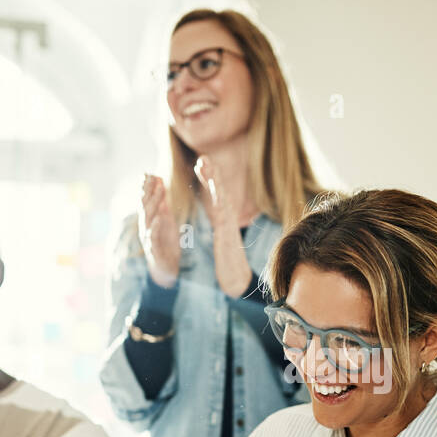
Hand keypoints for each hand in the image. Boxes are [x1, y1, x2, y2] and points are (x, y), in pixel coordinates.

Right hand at [140, 173, 181, 287]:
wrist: (166, 268)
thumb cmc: (165, 243)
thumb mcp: (166, 220)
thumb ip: (162, 203)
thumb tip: (160, 183)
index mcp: (149, 219)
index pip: (145, 200)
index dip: (146, 187)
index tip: (149, 173)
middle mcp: (146, 227)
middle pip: (145, 206)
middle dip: (149, 191)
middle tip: (154, 177)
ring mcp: (148, 238)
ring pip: (148, 218)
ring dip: (153, 203)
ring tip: (160, 190)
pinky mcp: (154, 250)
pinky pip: (153, 237)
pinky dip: (155, 227)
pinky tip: (159, 217)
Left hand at [195, 156, 253, 296]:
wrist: (235, 279)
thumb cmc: (226, 261)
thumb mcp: (219, 239)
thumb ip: (218, 226)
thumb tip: (217, 217)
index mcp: (221, 219)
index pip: (214, 194)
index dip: (209, 178)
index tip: (201, 162)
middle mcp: (227, 219)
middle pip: (219, 191)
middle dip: (212, 173)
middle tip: (203, 157)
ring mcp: (229, 224)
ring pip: (221, 197)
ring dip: (214, 180)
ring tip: (205, 163)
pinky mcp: (228, 233)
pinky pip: (223, 213)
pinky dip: (218, 199)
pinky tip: (213, 188)